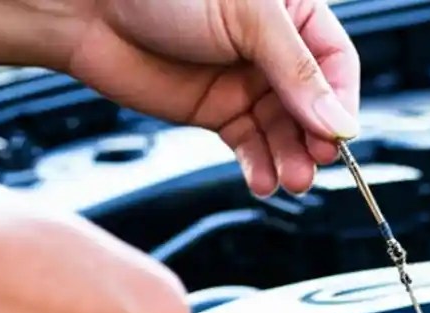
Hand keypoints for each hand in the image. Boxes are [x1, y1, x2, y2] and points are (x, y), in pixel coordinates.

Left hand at [66, 0, 359, 196]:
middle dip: (315, 138)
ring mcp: (245, 83)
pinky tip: (262, 179)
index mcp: (293, 14)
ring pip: (284, 132)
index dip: (341, 102)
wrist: (88, 6)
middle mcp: (273, 51)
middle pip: (313, 106)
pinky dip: (259, 166)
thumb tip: (338, 121)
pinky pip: (250, 145)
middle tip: (314, 162)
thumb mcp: (247, 17)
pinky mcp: (217, 111)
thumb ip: (296, 72)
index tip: (338, 134)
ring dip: (290, 159)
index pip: (336, 64)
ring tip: (291, 180)